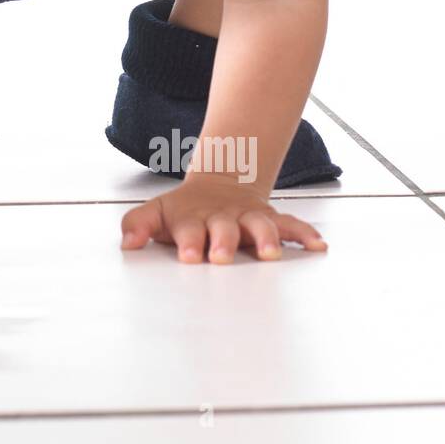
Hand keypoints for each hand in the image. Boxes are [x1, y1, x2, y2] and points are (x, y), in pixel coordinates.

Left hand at [119, 175, 327, 263]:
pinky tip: (318, 246)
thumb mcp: (155, 213)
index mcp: (192, 218)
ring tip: (271, 254)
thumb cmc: (182, 211)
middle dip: (223, 242)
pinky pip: (290, 225)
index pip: (190, 230)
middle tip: (222, 257)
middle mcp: (222, 218)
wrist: (217, 186)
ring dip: (265, 238)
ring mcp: (247, 218)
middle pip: (224, 228)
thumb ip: (136, 225)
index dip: (190, 242)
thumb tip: (126, 244)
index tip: (191, 256)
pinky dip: (304, 234)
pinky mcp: (268, 219)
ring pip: (259, 225)